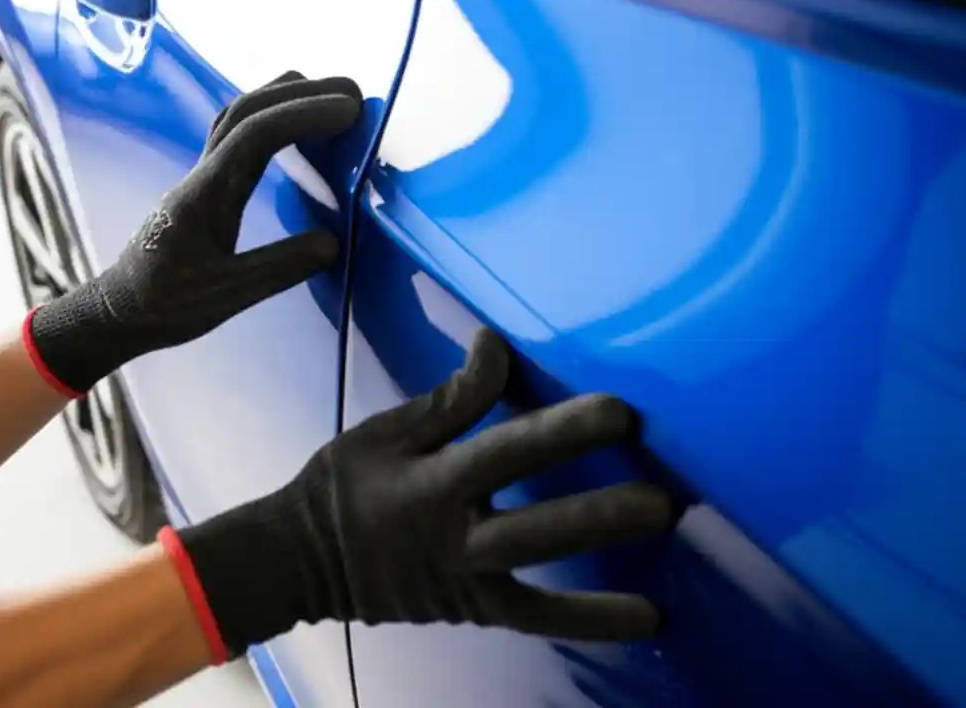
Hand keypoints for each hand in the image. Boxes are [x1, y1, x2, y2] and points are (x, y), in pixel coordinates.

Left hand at [25, 72, 360, 395]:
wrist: (119, 309)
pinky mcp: (203, 184)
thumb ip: (278, 268)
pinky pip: (236, 133)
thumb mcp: (226, 296)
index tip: (351, 112)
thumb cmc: (167, 305)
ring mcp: (200, 175)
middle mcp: (202, 172)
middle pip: (247, 109)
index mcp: (208, 194)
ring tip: (330, 98)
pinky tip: (292, 128)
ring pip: (237, 114)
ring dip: (284, 97)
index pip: (257, 135)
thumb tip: (333, 242)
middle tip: (354, 93)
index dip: (305, 115)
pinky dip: (270, 116)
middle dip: (302, 93)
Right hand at [168, 328, 675, 661]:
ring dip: (606, 573)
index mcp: (431, 485)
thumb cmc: (343, 486)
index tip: (618, 411)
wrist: (301, 562)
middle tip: (663, 500)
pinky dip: (590, 620)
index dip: (562, 433)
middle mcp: (454, 539)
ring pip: (540, 581)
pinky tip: (648, 617)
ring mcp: (466, 581)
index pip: (506, 454)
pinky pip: (535, 618)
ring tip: (664, 558)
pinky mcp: (474, 609)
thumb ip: (451, 398)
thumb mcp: (387, 431)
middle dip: (598, 515)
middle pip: (534, 529)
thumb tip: (497, 344)